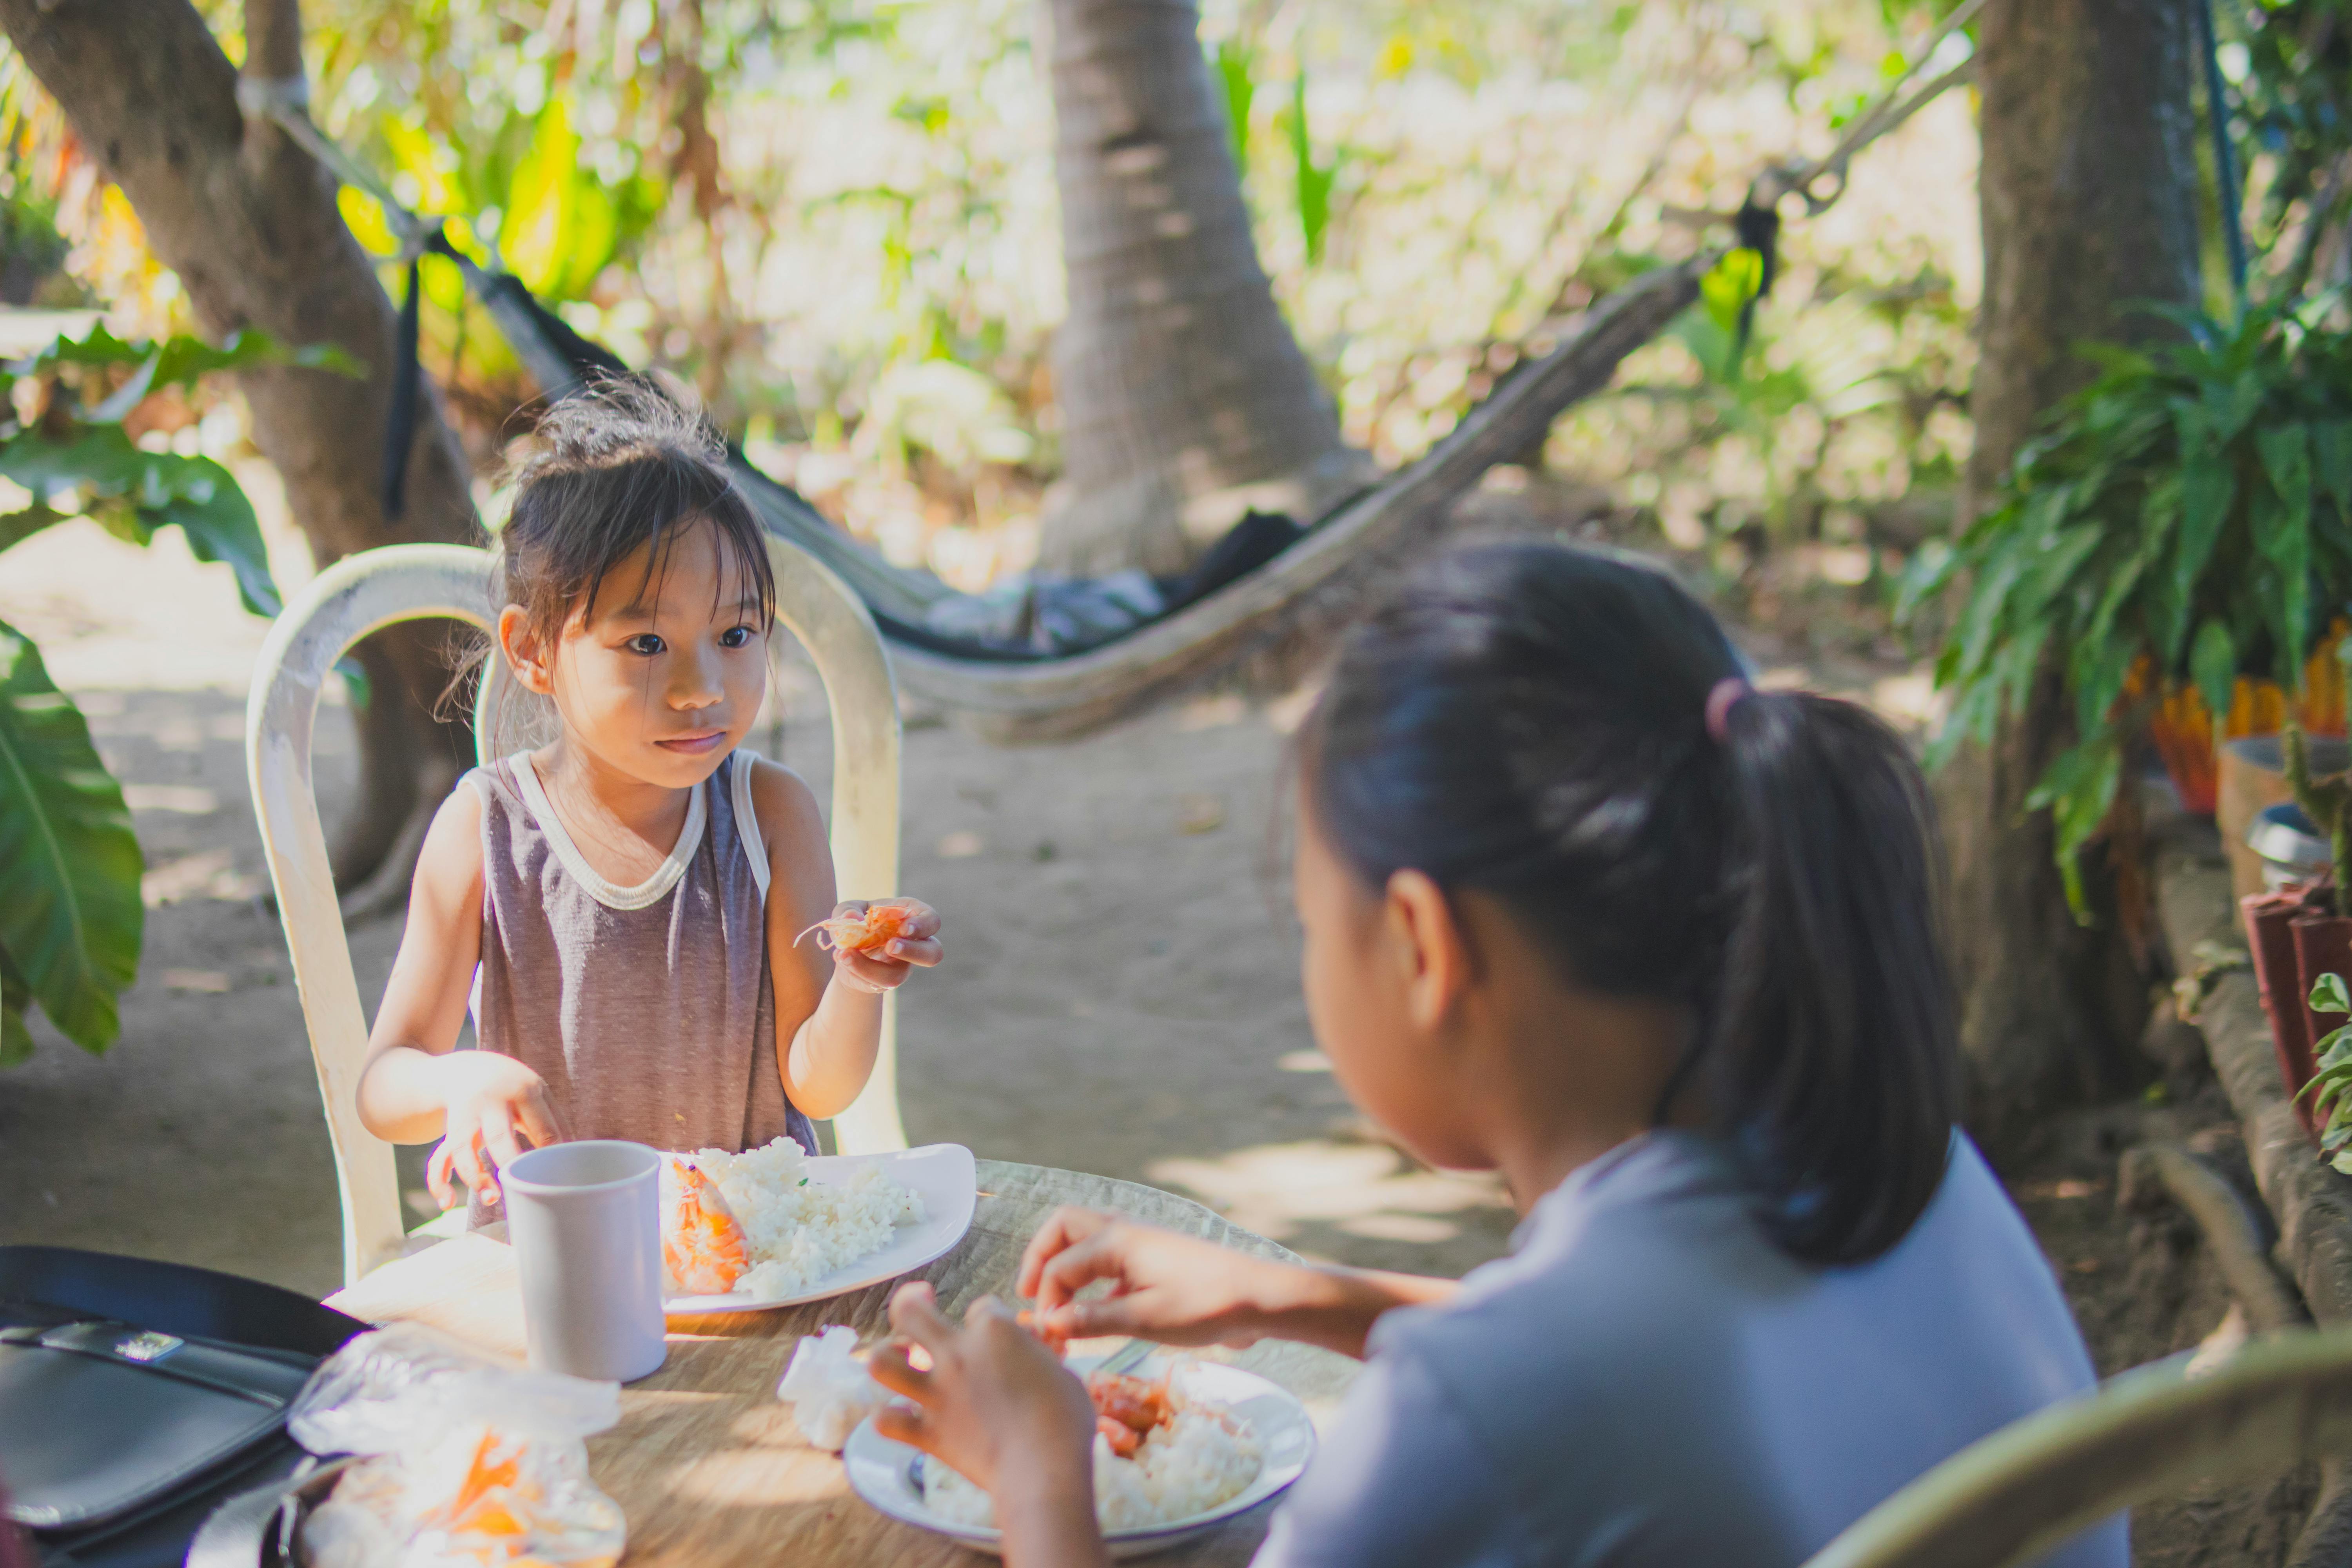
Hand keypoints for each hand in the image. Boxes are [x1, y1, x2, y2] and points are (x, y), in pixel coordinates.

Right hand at [424, 1052, 568, 1208]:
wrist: (466, 1068)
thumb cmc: (513, 1087)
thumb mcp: (537, 1091)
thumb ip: (553, 1121)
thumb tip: (575, 1157)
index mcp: (523, 1090)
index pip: (544, 1128)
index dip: (553, 1155)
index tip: (562, 1177)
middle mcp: (490, 1101)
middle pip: (499, 1136)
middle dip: (509, 1162)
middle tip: (523, 1187)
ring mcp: (466, 1116)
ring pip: (463, 1147)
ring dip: (475, 1175)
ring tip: (491, 1198)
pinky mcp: (449, 1131)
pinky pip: (440, 1158)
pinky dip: (440, 1182)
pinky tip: (448, 1204)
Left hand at [828, 898, 941, 994]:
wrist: (848, 952)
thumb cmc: (857, 923)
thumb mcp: (848, 910)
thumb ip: (848, 910)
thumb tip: (851, 918)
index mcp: (912, 917)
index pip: (931, 920)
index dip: (922, 925)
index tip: (902, 929)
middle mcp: (914, 944)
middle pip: (933, 953)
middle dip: (913, 951)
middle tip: (890, 946)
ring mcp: (901, 966)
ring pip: (899, 975)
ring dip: (873, 968)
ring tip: (848, 955)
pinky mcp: (883, 981)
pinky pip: (873, 982)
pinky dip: (854, 968)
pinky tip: (841, 957)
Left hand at [868, 1284, 1096, 1499]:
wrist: (1044, 1469)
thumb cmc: (1065, 1420)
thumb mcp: (1060, 1371)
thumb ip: (1034, 1356)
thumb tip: (1029, 1357)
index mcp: (994, 1331)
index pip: (983, 1306)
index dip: (991, 1318)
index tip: (1001, 1337)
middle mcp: (957, 1355)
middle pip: (910, 1311)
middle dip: (911, 1300)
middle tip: (920, 1301)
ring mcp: (937, 1394)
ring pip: (882, 1361)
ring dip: (887, 1355)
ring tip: (899, 1356)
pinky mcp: (927, 1432)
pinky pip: (886, 1420)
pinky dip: (887, 1416)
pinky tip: (897, 1414)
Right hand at [1017, 1208, 1285, 1347]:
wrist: (1259, 1297)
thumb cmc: (1205, 1306)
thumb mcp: (1145, 1319)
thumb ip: (1093, 1320)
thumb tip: (1049, 1322)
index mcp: (1116, 1241)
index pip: (1059, 1266)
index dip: (1046, 1300)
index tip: (1048, 1335)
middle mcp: (1124, 1232)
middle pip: (1064, 1227)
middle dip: (1041, 1258)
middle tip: (1030, 1295)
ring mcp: (1140, 1243)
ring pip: (1086, 1239)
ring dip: (1065, 1266)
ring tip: (1055, 1305)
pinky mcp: (1153, 1260)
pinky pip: (1108, 1259)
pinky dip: (1091, 1279)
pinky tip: (1093, 1312)